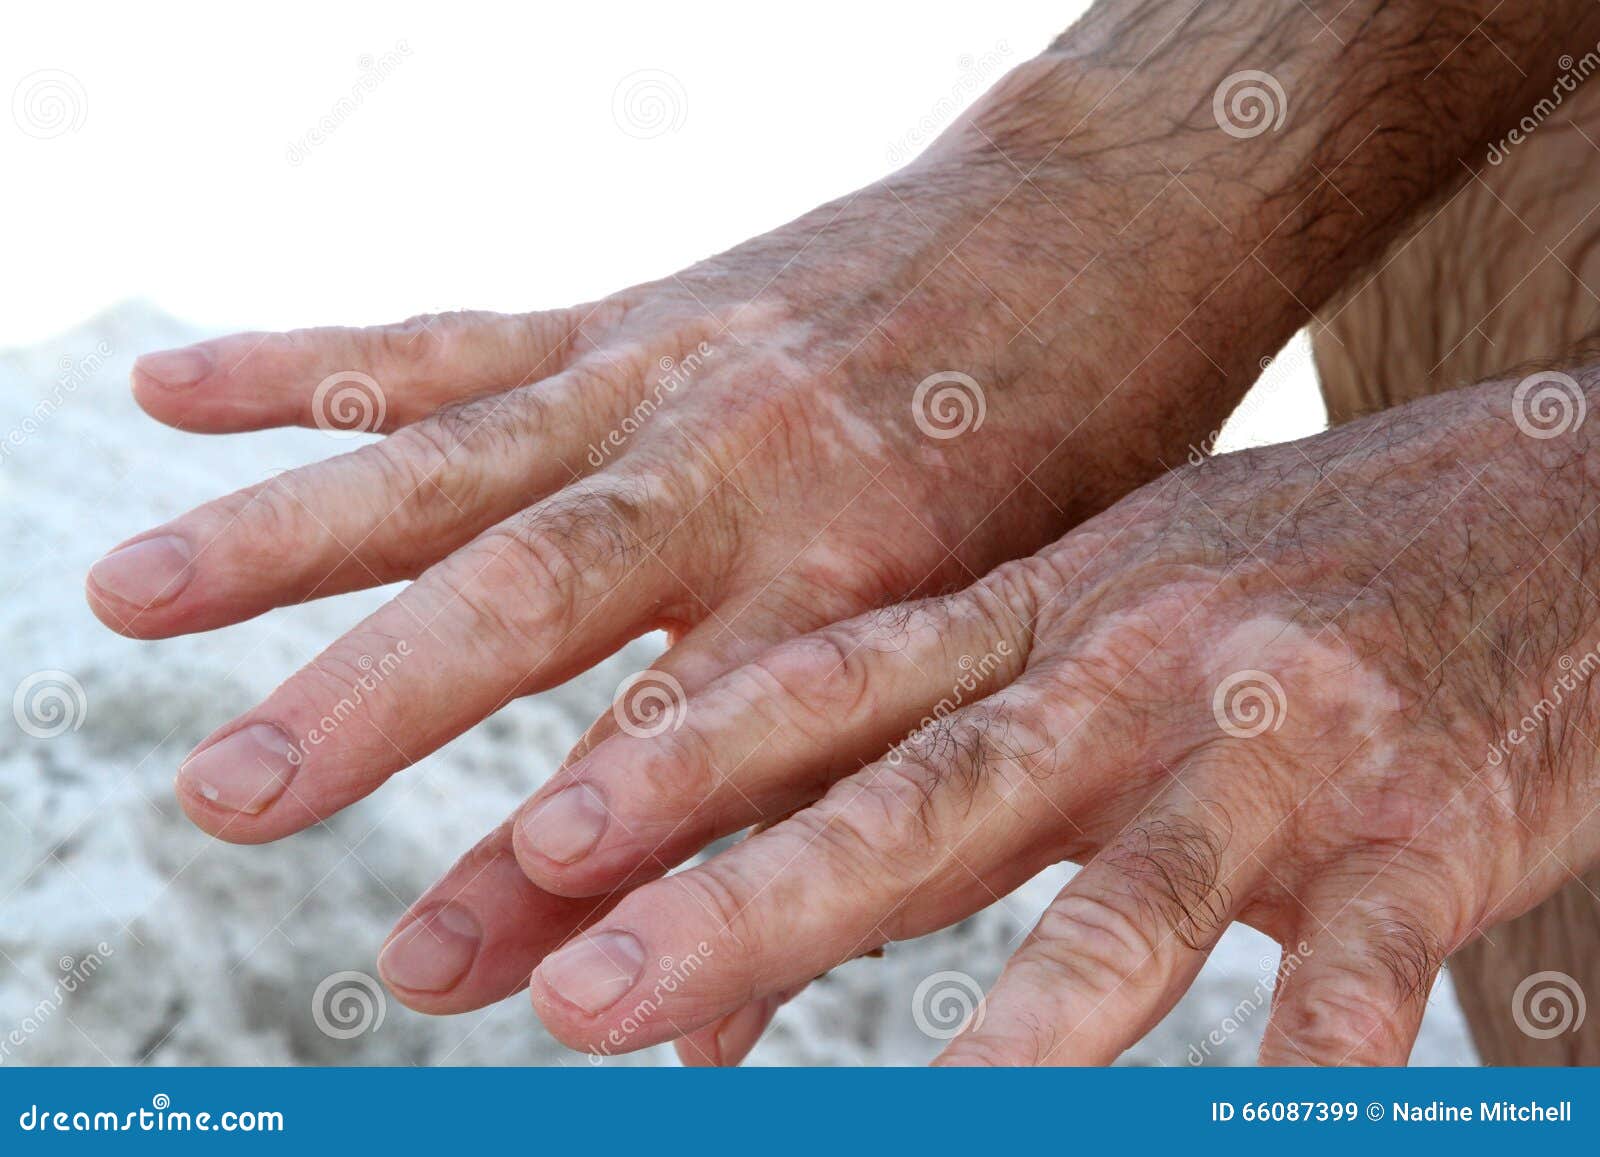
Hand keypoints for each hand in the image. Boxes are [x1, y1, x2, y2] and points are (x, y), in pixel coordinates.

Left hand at [505, 368, 1599, 1064]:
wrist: (1535, 491)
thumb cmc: (1288, 570)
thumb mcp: (1107, 604)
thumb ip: (966, 719)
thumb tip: (796, 843)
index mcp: (1040, 618)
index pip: (829, 696)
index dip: (676, 771)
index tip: (534, 851)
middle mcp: (1129, 675)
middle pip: (917, 801)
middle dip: (741, 906)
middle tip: (573, 1001)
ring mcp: (1273, 751)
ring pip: (1117, 904)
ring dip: (1008, 1031)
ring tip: (900, 1124)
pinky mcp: (1423, 829)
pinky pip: (1358, 978)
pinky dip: (1310, 1072)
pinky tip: (1270, 1127)